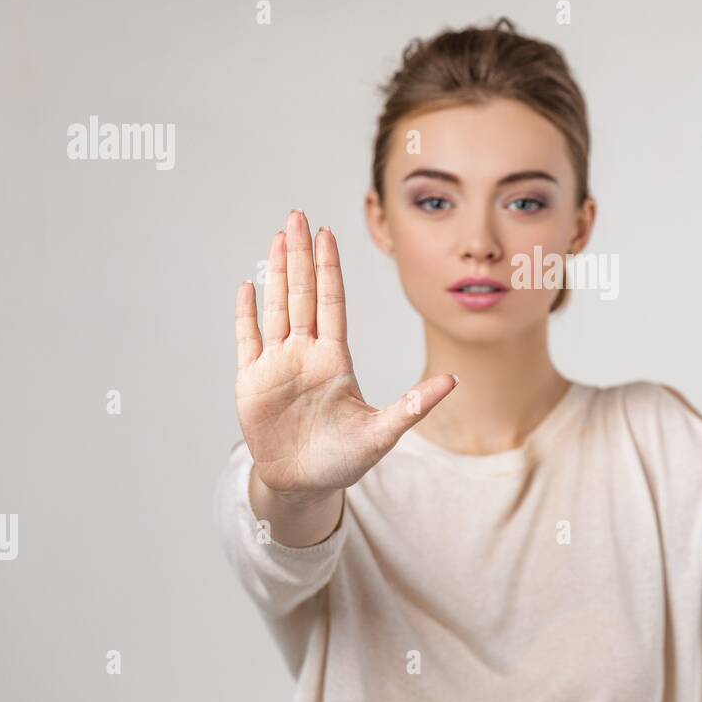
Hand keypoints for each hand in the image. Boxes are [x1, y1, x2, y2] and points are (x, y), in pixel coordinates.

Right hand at [234, 209, 456, 498]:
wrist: (304, 485)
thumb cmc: (344, 459)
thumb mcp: (383, 433)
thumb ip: (414, 405)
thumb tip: (454, 381)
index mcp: (335, 359)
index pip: (332, 302)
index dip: (328, 268)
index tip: (328, 233)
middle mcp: (306, 354)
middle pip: (302, 294)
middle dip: (300, 255)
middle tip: (297, 216)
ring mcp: (277, 365)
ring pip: (276, 308)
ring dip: (276, 274)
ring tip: (277, 238)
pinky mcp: (252, 382)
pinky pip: (248, 340)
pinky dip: (247, 314)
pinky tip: (248, 286)